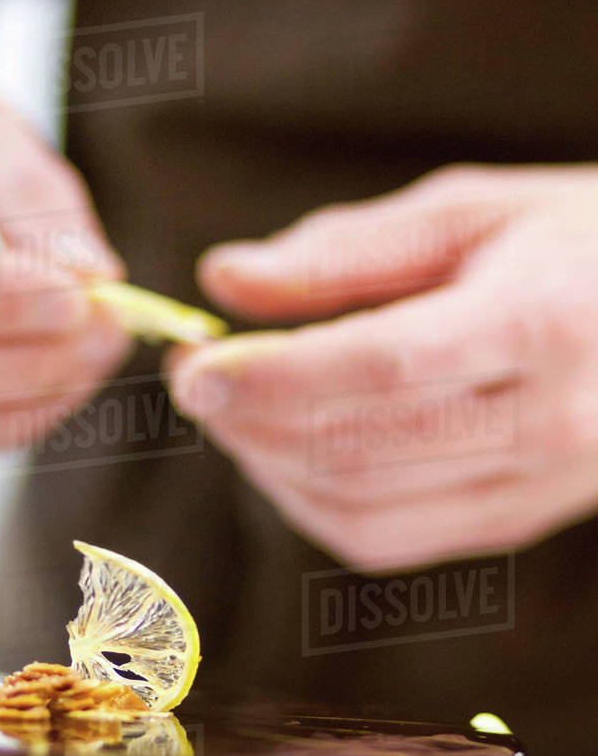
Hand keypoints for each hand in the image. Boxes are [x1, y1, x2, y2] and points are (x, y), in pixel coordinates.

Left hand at [168, 164, 597, 568]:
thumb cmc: (568, 245)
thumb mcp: (467, 214)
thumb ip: (342, 252)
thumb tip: (225, 280)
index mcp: (539, 320)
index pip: (379, 368)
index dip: (271, 376)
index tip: (195, 368)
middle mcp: (548, 420)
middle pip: (358, 450)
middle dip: (252, 425)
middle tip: (198, 384)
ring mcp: (536, 488)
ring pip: (362, 510)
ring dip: (271, 469)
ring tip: (236, 415)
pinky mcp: (514, 523)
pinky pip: (386, 542)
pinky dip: (312, 507)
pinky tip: (284, 458)